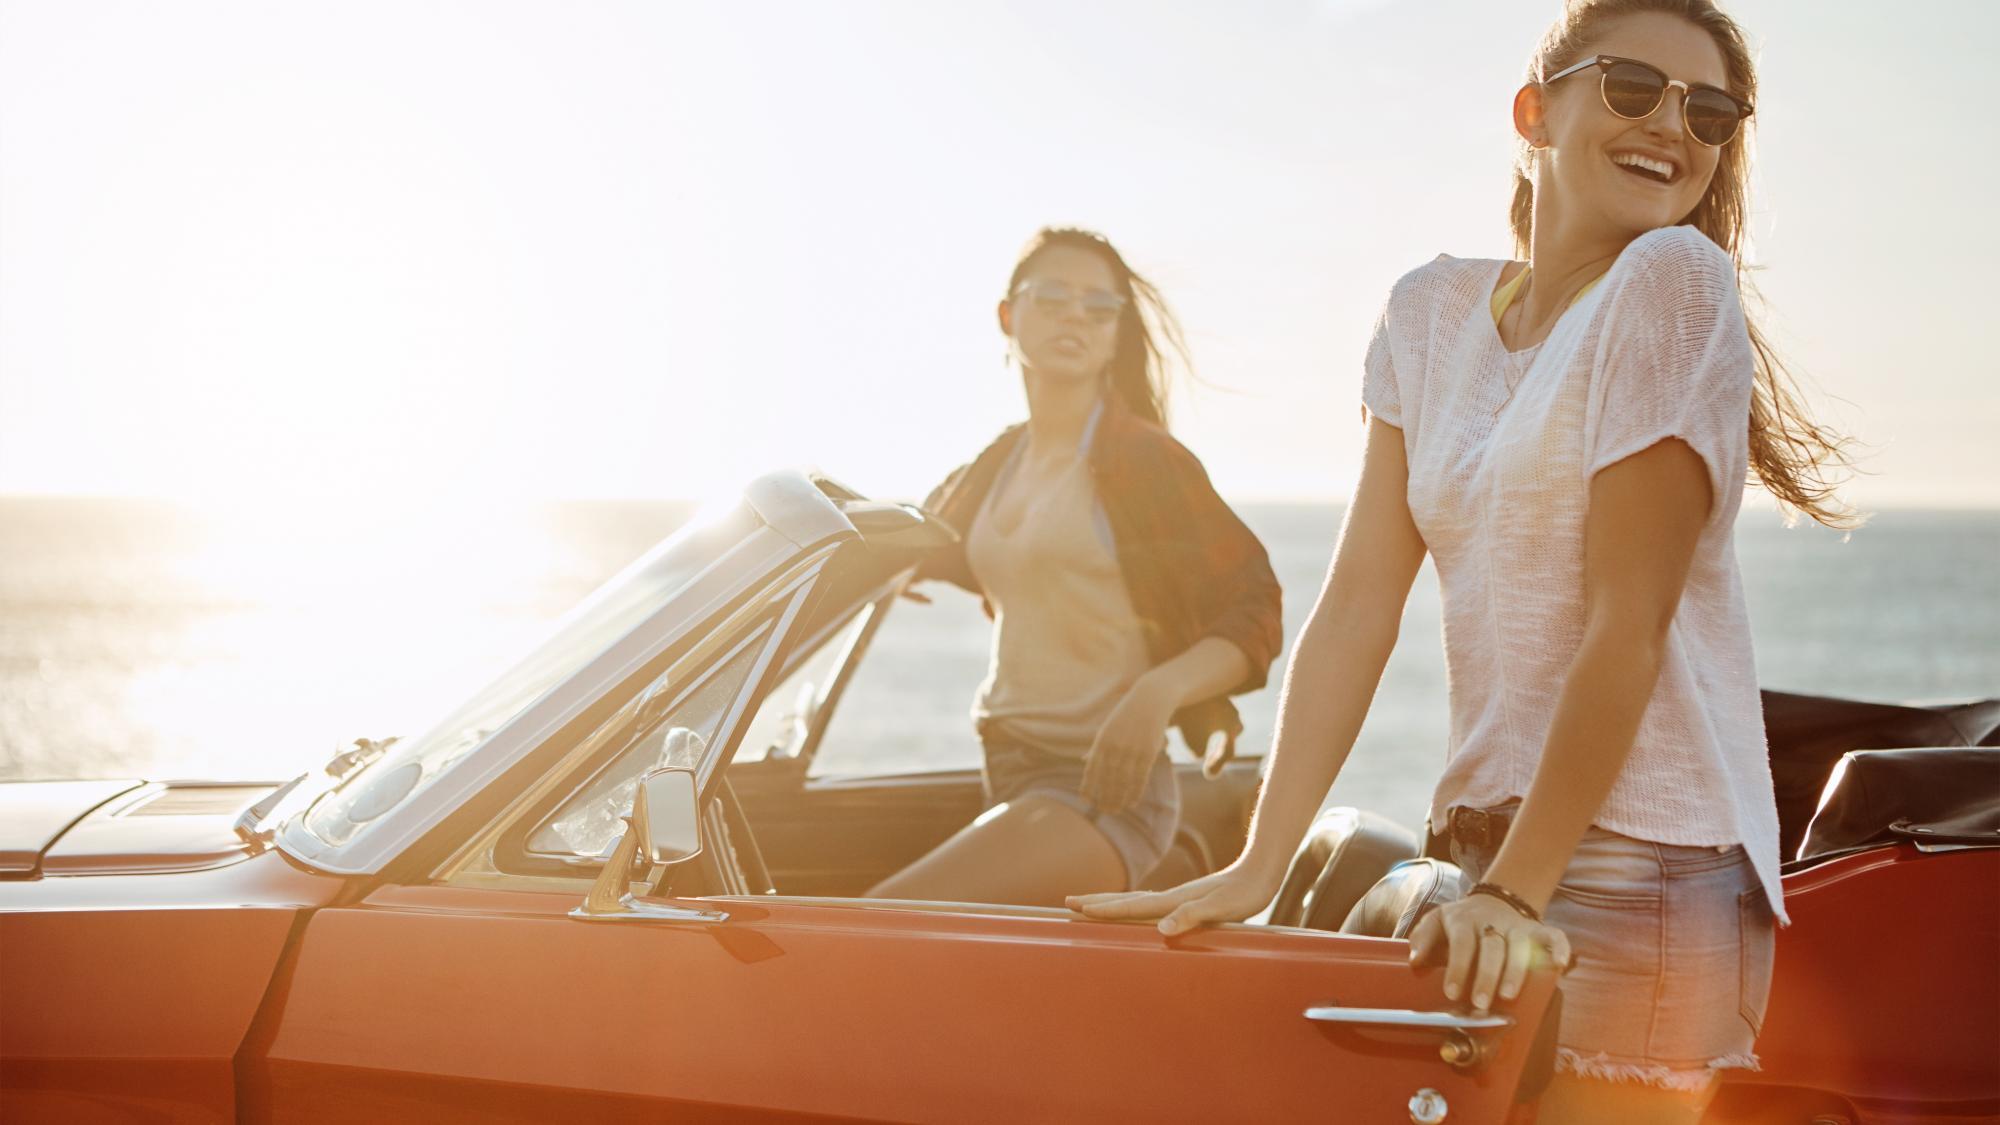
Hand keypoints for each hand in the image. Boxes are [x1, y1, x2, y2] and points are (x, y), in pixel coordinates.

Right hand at [1067, 860, 1283, 935]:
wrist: (1261, 871)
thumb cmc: (1245, 892)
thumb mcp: (1222, 908)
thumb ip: (1192, 916)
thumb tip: (1161, 928)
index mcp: (1174, 900)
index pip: (1131, 905)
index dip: (1105, 909)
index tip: (1078, 909)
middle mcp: (1171, 897)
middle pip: (1126, 899)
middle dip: (1097, 901)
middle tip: (1069, 902)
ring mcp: (1178, 898)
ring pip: (1136, 900)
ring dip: (1112, 902)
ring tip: (1091, 904)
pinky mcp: (1188, 901)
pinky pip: (1150, 905)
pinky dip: (1133, 907)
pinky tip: (1135, 911)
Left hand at [1080, 676, 1175, 814]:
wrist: (1150, 700)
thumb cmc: (1126, 715)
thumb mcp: (1107, 729)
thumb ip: (1097, 747)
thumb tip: (1084, 761)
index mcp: (1101, 741)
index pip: (1091, 769)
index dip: (1088, 786)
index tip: (1086, 801)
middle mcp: (1114, 747)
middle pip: (1107, 779)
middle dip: (1104, 797)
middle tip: (1104, 811)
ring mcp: (1131, 750)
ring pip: (1123, 781)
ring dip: (1118, 798)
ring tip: (1116, 810)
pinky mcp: (1148, 752)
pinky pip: (1140, 777)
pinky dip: (1135, 792)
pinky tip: (1132, 802)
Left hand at [1407, 893, 1571, 1012]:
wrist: (1490, 902)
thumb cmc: (1459, 923)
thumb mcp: (1435, 923)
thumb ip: (1423, 940)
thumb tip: (1416, 961)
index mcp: (1463, 920)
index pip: (1462, 943)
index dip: (1457, 968)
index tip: (1452, 993)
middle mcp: (1492, 921)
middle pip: (1492, 948)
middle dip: (1487, 977)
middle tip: (1480, 1004)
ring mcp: (1516, 925)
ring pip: (1521, 945)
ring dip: (1516, 971)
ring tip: (1508, 995)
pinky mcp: (1536, 929)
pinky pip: (1553, 936)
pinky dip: (1559, 949)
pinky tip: (1560, 965)